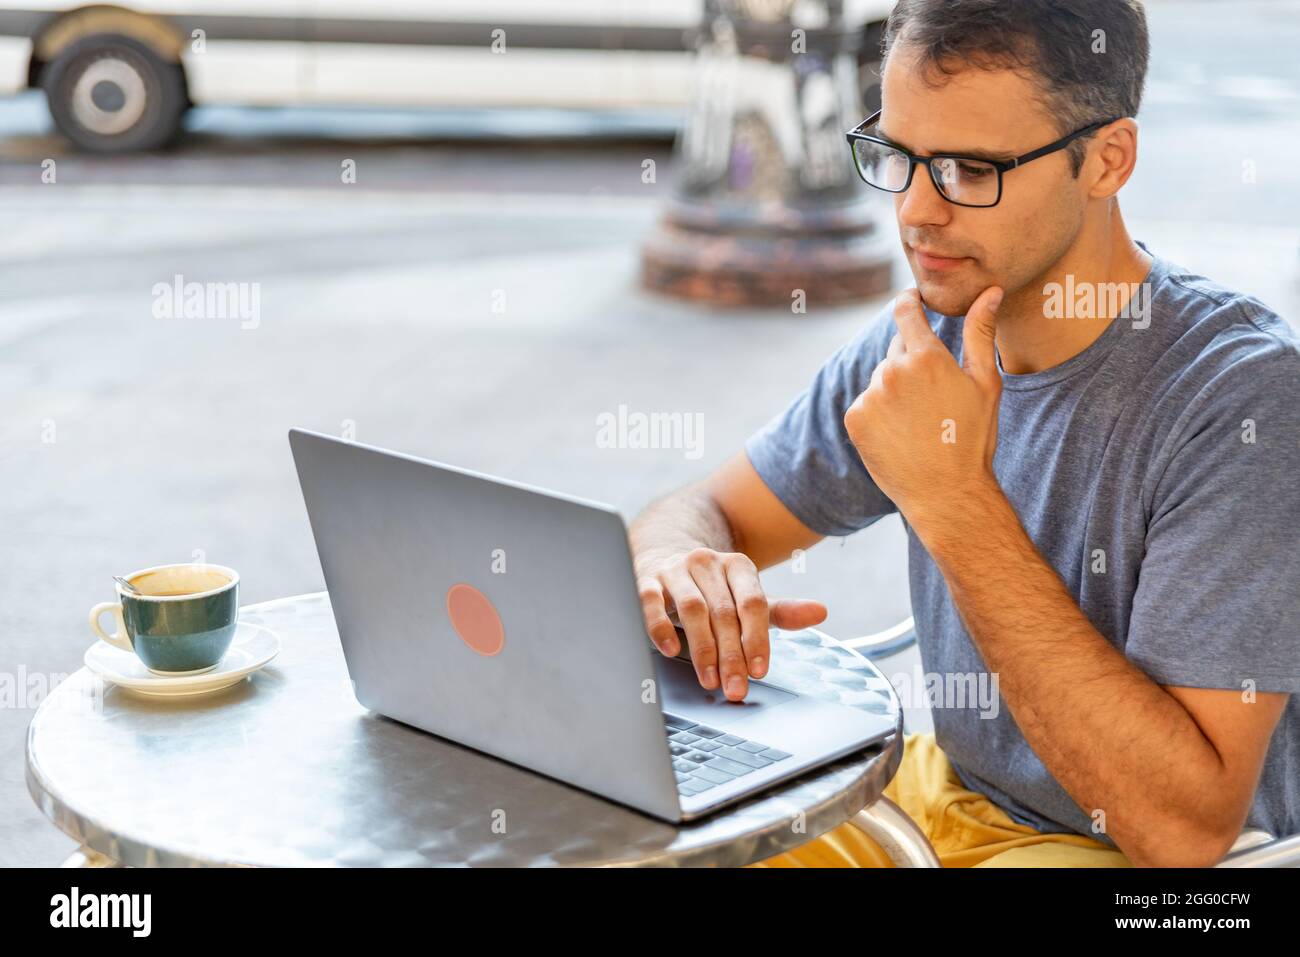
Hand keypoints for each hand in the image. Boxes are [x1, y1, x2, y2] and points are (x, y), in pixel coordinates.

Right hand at [637, 547, 826, 700]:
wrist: (667, 561)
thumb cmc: (713, 591)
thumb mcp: (748, 600)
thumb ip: (781, 612)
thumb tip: (820, 612)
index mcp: (737, 565)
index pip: (752, 603)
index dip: (757, 638)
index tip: (759, 670)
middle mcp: (706, 562)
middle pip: (723, 612)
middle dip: (731, 655)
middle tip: (735, 688)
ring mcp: (674, 569)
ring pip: (691, 609)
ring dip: (702, 649)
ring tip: (710, 680)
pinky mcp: (646, 580)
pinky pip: (651, 602)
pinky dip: (660, 626)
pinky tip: (671, 650)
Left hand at [842, 286, 1003, 529]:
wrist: (946, 494)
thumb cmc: (973, 439)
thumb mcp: (985, 384)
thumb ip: (981, 333)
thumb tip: (989, 292)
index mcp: (927, 358)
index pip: (905, 310)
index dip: (908, 301)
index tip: (912, 300)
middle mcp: (893, 371)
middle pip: (897, 350)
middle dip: (913, 362)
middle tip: (935, 398)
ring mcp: (870, 395)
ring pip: (881, 379)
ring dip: (896, 390)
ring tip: (920, 422)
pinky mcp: (854, 418)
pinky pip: (866, 403)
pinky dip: (879, 413)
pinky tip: (901, 434)